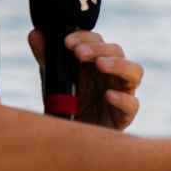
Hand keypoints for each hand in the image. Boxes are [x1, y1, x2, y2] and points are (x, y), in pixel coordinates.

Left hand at [28, 29, 142, 130]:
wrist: (70, 136)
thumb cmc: (66, 104)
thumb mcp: (53, 79)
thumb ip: (46, 57)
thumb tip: (35, 34)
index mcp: (97, 61)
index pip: (98, 41)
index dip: (85, 38)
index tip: (67, 42)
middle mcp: (112, 73)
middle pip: (117, 51)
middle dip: (99, 49)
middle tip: (79, 53)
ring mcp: (122, 92)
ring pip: (134, 71)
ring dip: (118, 65)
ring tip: (100, 64)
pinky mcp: (124, 115)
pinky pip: (133, 104)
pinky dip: (123, 98)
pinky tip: (108, 96)